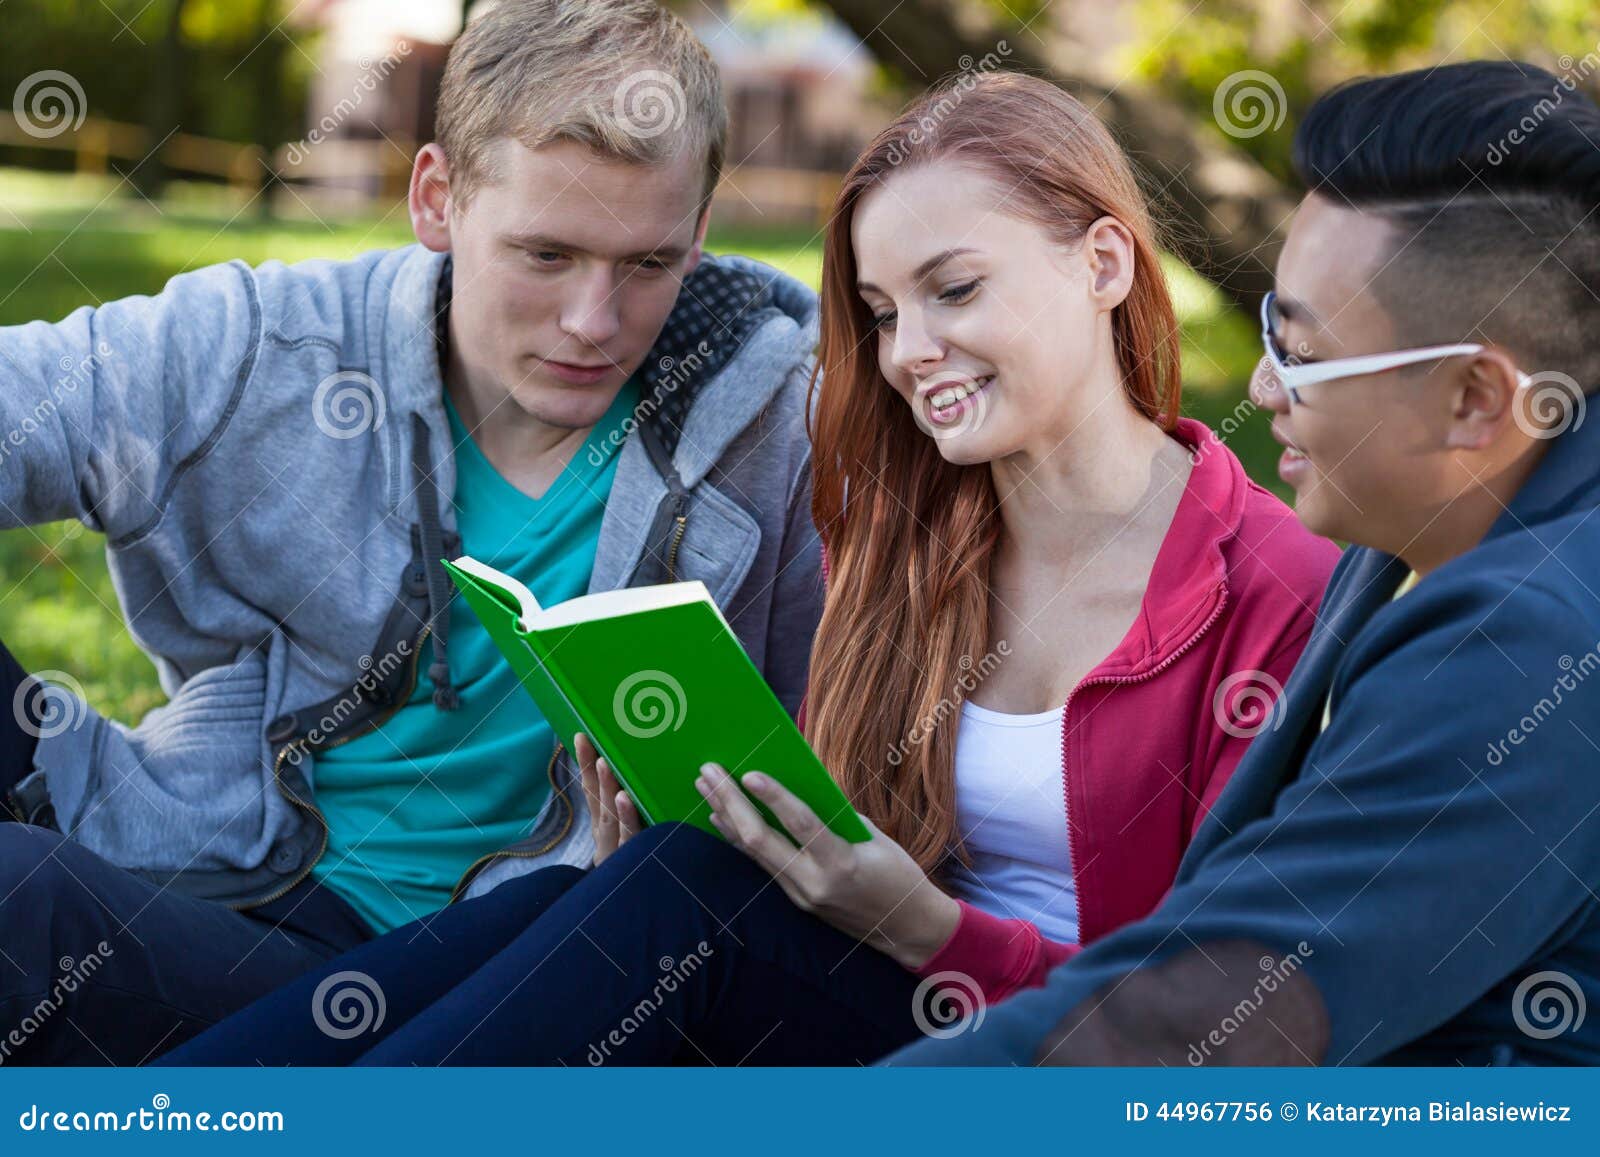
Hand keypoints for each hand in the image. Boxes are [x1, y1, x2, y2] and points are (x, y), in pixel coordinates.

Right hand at [576, 733, 639, 866]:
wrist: (628, 920)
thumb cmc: (641, 873)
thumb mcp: (631, 842)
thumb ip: (628, 814)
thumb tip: (630, 776)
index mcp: (604, 833)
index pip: (592, 794)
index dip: (586, 767)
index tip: (581, 737)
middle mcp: (606, 843)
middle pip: (599, 805)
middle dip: (596, 777)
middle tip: (594, 748)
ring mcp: (618, 856)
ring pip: (612, 822)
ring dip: (610, 794)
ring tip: (609, 770)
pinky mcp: (634, 867)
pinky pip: (632, 842)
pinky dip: (627, 820)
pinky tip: (626, 802)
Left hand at [694, 763, 960, 969]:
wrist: (907, 930)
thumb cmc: (898, 875)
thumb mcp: (876, 839)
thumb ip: (836, 815)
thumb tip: (797, 787)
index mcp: (842, 863)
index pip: (801, 825)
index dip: (774, 797)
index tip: (750, 773)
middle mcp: (814, 883)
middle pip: (760, 840)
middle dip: (731, 802)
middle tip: (709, 770)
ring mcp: (800, 895)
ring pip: (753, 852)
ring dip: (727, 815)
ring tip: (705, 786)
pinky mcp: (795, 900)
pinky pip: (761, 864)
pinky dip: (740, 838)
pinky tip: (721, 817)